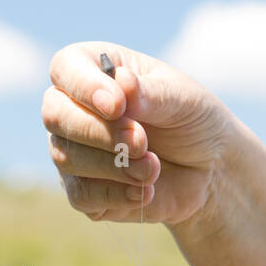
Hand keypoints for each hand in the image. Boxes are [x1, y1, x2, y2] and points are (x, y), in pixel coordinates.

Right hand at [42, 42, 233, 224]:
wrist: (209, 170)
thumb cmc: (192, 121)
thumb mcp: (183, 99)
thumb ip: (150, 93)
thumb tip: (122, 83)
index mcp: (94, 70)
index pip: (66, 68)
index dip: (85, 87)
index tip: (118, 105)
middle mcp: (73, 108)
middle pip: (56, 116)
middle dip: (99, 132)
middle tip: (141, 142)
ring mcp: (73, 150)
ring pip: (66, 158)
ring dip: (114, 166)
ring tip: (154, 168)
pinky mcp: (84, 191)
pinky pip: (81, 196)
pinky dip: (115, 195)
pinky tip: (145, 192)